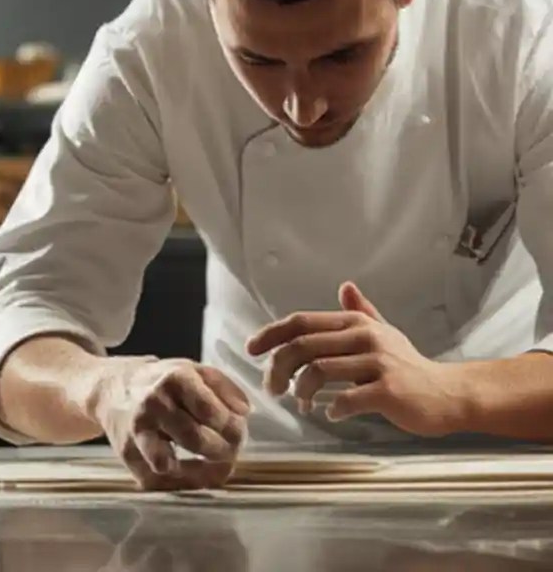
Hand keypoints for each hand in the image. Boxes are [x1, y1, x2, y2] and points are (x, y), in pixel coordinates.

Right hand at [88, 357, 250, 489]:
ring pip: (168, 465)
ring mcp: (136, 431)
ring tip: (215, 469)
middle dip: (222, 452)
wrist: (111, 387)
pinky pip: (155, 480)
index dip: (233, 427)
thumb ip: (225, 387)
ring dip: (199, 474)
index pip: (212, 412)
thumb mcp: (195, 371)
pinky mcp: (126, 453)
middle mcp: (152, 404)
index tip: (238, 431)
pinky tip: (192, 473)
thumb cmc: (163, 382)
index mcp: (174, 379)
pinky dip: (177, 483)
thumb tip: (244, 412)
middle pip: (195, 440)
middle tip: (231, 451)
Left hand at [246, 281, 467, 436]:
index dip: (270, 334)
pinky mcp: (389, 391)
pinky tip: (332, 414)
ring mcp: (378, 363)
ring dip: (301, 391)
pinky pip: (347, 399)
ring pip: (318, 371)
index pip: (300, 322)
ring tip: (302, 403)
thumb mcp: (383, 333)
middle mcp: (365, 337)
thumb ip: (360, 312)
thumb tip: (345, 285)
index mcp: (356, 323)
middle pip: (302, 346)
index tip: (251, 350)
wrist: (449, 394)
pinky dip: (333, 409)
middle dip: (277, 369)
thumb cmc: (409, 365)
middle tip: (272, 388)